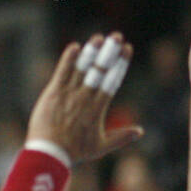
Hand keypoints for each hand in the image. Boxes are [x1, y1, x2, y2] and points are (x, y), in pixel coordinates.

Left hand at [26, 32, 142, 162]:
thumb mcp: (100, 147)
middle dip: (110, 52)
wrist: (49, 155)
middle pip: (100, 71)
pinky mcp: (53, 93)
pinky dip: (68, 60)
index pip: (112, 81)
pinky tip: (75, 46)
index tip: (128, 48)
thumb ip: (121, 137)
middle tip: (117, 36)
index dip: (121, 63)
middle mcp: (85, 98)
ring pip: (82, 69)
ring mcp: (69, 95)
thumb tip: (140, 131)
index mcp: (98, 109)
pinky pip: (62, 73)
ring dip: (91, 52)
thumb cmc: (74, 152)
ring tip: (99, 37)